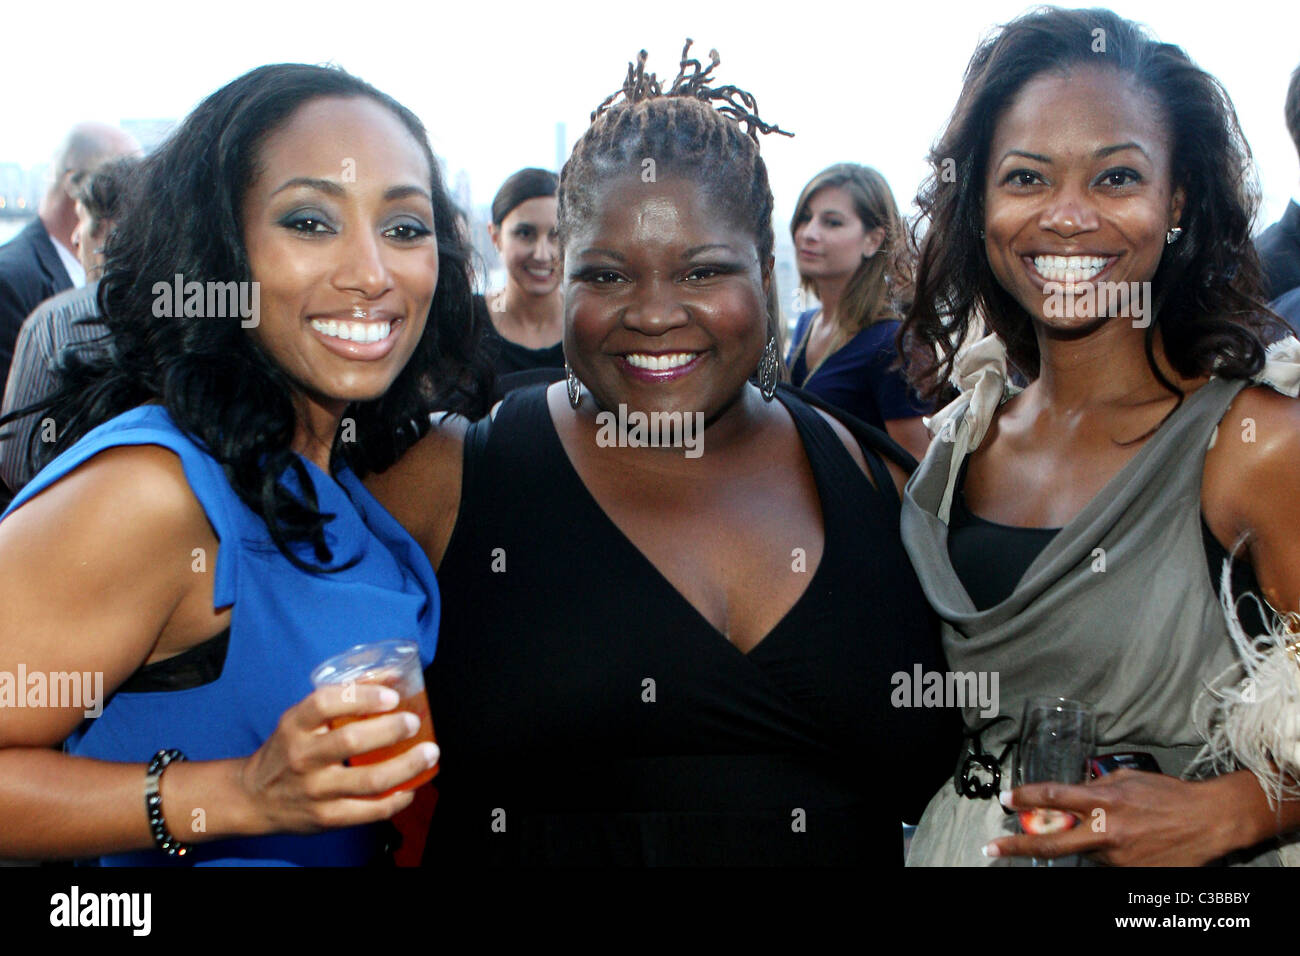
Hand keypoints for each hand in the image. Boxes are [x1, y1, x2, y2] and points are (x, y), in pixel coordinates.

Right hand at [236, 684, 439, 835]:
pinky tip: (411, 787)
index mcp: (295, 726)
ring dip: (406, 766)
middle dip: (391, 730)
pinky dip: (396, 800)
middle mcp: (302, 757)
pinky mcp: (326, 818)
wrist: (253, 798)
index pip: (325, 703)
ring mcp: (315, 791)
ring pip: (369, 780)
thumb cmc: (289, 749)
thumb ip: (342, 698)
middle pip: (351, 741)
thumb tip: (393, 677)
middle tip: (414, 723)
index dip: (362, 697)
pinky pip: (369, 811)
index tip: (391, 696)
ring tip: (429, 753)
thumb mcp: (302, 719)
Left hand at [985, 769, 1241, 865]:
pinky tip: (1132, 841)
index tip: (1006, 799)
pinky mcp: (1131, 874)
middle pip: (1051, 843)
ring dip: (1088, 842)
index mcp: (1104, 802)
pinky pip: (1106, 863)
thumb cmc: (1168, 794)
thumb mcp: (1126, 779)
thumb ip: (1095, 787)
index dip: (1025, 798)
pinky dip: (1109, 853)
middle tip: (993, 847)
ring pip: (1084, 853)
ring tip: (1121, 828)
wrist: (1209, 821)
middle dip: (1017, 846)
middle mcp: (1107, 832)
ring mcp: (1118, 858)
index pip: (1054, 798)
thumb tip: (1072, 794)